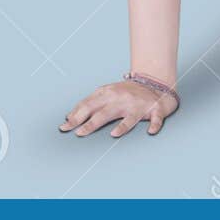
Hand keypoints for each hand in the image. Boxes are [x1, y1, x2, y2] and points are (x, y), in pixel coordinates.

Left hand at [60, 79, 176, 137]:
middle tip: (77, 133)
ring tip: (111, 135)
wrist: (155, 84)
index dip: (75, 116)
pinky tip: (150, 132)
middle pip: (102, 112)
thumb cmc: (128, 92)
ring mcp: (137, 105)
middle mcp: (120, 98)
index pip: (88, 105)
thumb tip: (70, 117)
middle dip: (89, 122)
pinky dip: (153, 125)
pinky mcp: (154, 110)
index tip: (64, 126)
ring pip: (126, 117)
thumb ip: (92, 103)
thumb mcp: (108, 93)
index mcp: (107, 93)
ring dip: (120, 127)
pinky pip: (154, 119)